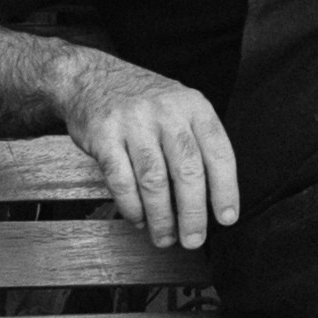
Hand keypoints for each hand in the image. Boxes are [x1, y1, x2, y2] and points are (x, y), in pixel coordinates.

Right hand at [53, 58, 244, 250]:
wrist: (90, 78)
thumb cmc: (142, 102)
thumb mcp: (179, 107)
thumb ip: (196, 143)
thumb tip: (211, 199)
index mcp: (193, 105)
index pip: (218, 152)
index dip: (226, 189)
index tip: (226, 218)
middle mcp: (166, 111)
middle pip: (187, 170)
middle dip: (193, 213)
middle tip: (193, 239)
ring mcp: (133, 122)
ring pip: (154, 180)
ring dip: (161, 217)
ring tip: (165, 237)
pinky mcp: (104, 135)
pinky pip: (121, 180)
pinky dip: (132, 206)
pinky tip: (139, 219)